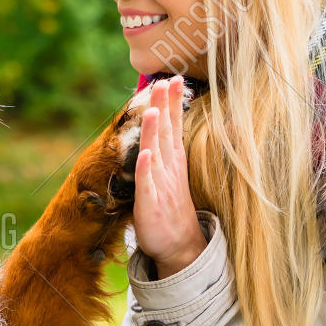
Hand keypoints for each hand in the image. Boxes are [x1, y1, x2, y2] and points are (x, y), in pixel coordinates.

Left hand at [133, 75, 205, 278]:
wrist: (178, 246)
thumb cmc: (169, 209)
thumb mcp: (168, 177)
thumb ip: (162, 153)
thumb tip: (158, 130)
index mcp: (173, 162)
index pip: (173, 127)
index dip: (172, 104)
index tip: (173, 79)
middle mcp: (169, 170)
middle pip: (167, 133)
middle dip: (165, 107)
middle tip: (165, 81)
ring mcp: (161, 186)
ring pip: (156, 154)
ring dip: (155, 132)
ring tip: (153, 110)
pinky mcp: (150, 204)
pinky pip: (148, 185)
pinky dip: (146, 170)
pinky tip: (146, 154)